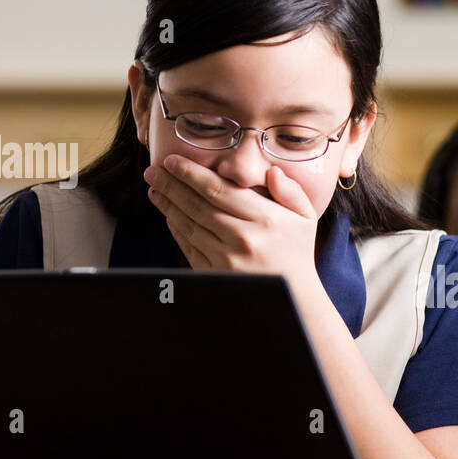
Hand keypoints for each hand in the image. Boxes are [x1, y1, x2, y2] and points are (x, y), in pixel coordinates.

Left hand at [144, 154, 320, 295]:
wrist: (294, 299)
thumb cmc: (297, 253)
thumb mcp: (305, 219)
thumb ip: (291, 191)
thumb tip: (271, 172)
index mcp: (265, 219)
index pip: (219, 190)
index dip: (191, 173)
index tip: (172, 160)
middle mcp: (244, 238)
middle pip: (198, 205)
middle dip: (171, 186)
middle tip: (152, 171)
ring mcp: (227, 260)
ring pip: (189, 226)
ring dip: (168, 206)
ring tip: (155, 190)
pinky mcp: (215, 275)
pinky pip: (189, 248)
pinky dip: (176, 230)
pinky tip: (168, 216)